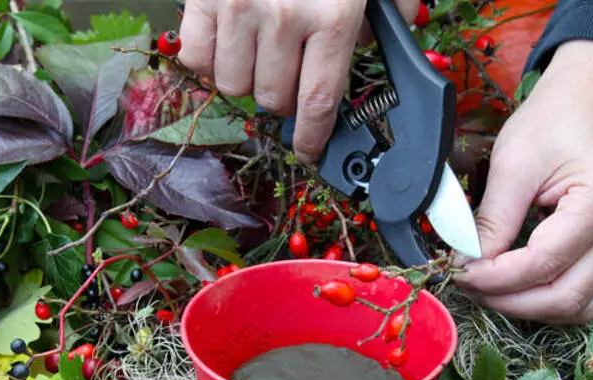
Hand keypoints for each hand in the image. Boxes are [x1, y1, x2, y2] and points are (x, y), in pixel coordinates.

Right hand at [177, 0, 418, 161]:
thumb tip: (395, 34)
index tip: (310, 151)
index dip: (312, 139)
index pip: (318, 104)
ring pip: (234, 86)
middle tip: (289, 72)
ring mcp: (237, 7)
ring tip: (259, 53)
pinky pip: (197, 59)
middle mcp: (284, 17)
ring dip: (247, 78)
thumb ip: (391, 5)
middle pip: (274, 100)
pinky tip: (229, 40)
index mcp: (333, 16)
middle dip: (284, 95)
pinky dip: (210, 59)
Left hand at [454, 41, 592, 323]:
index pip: (544, 262)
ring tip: (489, 289)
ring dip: (529, 307)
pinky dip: (548, 300)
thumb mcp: (513, 163)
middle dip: (509, 301)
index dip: (495, 277)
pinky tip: (516, 286)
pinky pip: (585, 296)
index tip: (459, 271)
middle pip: (565, 297)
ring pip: (579, 307)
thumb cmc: (554, 122)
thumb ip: (491, 219)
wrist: (589, 101)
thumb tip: (465, 264)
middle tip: (469, 285)